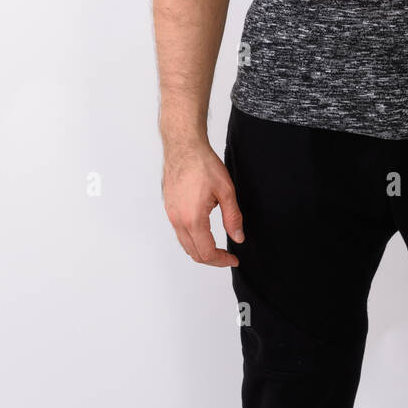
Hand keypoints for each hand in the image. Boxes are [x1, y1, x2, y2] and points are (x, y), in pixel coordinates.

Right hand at [161, 139, 243, 266]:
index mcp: (193, 219)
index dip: (222, 260)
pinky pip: (179, 232)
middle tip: (227, 256)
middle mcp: (178, 220)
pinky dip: (192, 240)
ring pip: (185, 244)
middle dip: (212, 259)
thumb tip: (238, 237)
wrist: (184, 147)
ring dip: (201, 251)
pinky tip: (204, 233)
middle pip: (194, 253)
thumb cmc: (203, 164)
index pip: (207, 252)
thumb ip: (233, 217)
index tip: (233, 258)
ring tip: (218, 248)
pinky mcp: (169, 208)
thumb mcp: (226, 191)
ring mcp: (171, 214)